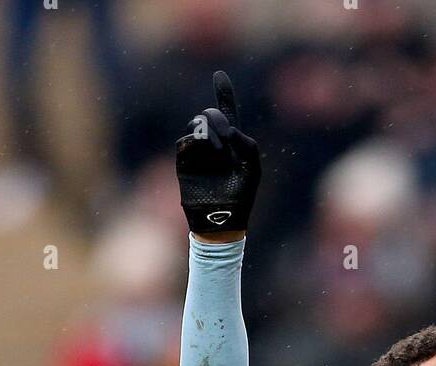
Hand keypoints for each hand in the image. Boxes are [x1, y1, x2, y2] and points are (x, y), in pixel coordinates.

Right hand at [175, 70, 260, 235]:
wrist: (220, 220)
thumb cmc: (240, 198)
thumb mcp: (252, 169)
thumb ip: (247, 144)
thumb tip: (227, 129)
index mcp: (232, 143)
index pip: (227, 113)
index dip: (224, 94)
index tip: (219, 74)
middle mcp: (213, 143)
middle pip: (209, 115)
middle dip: (217, 119)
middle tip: (226, 134)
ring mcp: (197, 151)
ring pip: (196, 125)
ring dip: (208, 131)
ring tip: (218, 149)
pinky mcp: (184, 160)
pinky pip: (185, 141)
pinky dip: (196, 141)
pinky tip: (206, 152)